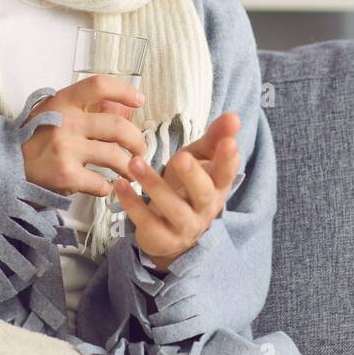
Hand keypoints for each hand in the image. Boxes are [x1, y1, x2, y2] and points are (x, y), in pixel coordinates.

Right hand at [19, 74, 147, 199]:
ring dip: (128, 167)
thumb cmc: (33, 140)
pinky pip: (101, 183)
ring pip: (115, 157)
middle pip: (118, 126)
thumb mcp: (52, 113)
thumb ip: (83, 108)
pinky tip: (104, 187)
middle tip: (140, 150)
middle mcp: (66, 122)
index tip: (138, 100)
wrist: (4, 168)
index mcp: (63, 102)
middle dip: (137, 141)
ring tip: (128, 172)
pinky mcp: (66, 176)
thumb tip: (122, 105)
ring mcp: (67, 149)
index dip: (124, 91)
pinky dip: (107, 188)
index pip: (99, 86)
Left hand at [112, 112, 241, 270]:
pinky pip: (148, 223)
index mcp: (217, 186)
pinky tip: (119, 185)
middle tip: (181, 157)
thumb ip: (214, 138)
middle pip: (203, 193)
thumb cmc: (187, 186)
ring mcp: (185, 226)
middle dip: (193, 175)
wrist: (172, 231)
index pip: (227, 172)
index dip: (228, 159)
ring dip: (154, 185)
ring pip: (174, 209)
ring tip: (134, 163)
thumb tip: (233, 116)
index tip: (229, 142)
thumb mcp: (200, 159)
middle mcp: (205, 208)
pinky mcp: (162, 239)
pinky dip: (133, 204)